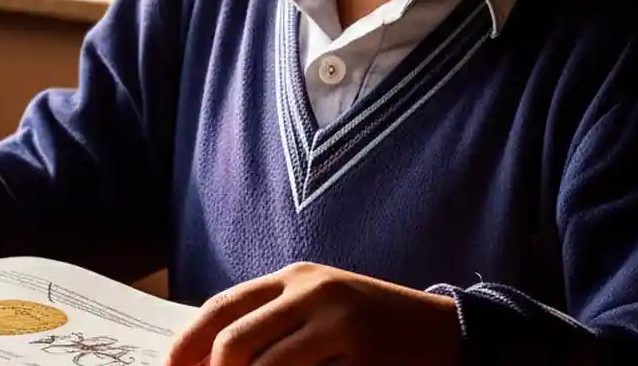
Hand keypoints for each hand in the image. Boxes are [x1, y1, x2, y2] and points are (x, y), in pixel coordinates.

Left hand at [165, 262, 459, 365]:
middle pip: (234, 341)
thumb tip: (210, 359)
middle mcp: (312, 293)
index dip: (187, 343)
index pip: (222, 307)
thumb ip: (270, 326)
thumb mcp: (318, 312)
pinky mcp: (364, 355)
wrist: (450, 332)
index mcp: (293, 279)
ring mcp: (340, 323)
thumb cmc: (373, 329)